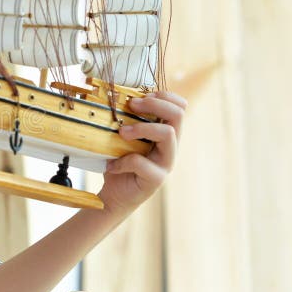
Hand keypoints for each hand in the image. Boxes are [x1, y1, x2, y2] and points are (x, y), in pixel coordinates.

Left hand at [98, 91, 186, 214]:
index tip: (140, 96)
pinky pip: (141, 162)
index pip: (180, 106)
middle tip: (132, 105)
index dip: (163, 96)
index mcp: (166, 133)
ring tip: (120, 133)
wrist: (114, 195)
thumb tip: (111, 95)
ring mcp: (166, 163)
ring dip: (140, 128)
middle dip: (154, 104)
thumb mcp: (122, 137)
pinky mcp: (156, 179)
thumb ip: (125, 120)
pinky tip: (111, 165)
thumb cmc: (119, 162)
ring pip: (167, 134)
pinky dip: (122, 161)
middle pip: (178, 115)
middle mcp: (171, 146)